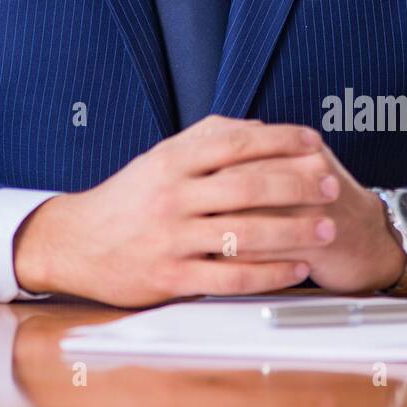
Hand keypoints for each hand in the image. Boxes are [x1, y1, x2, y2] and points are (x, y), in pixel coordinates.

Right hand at [12, 115, 402, 306]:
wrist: (75, 243)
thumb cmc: (127, 199)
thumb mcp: (160, 159)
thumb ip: (206, 140)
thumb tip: (260, 128)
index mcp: (171, 161)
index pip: (235, 142)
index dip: (280, 140)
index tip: (314, 142)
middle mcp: (171, 196)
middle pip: (246, 186)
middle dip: (297, 184)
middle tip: (331, 185)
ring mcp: (171, 238)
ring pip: (244, 233)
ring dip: (293, 230)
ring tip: (326, 227)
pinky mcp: (171, 277)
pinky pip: (230, 277)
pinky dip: (269, 273)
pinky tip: (295, 269)